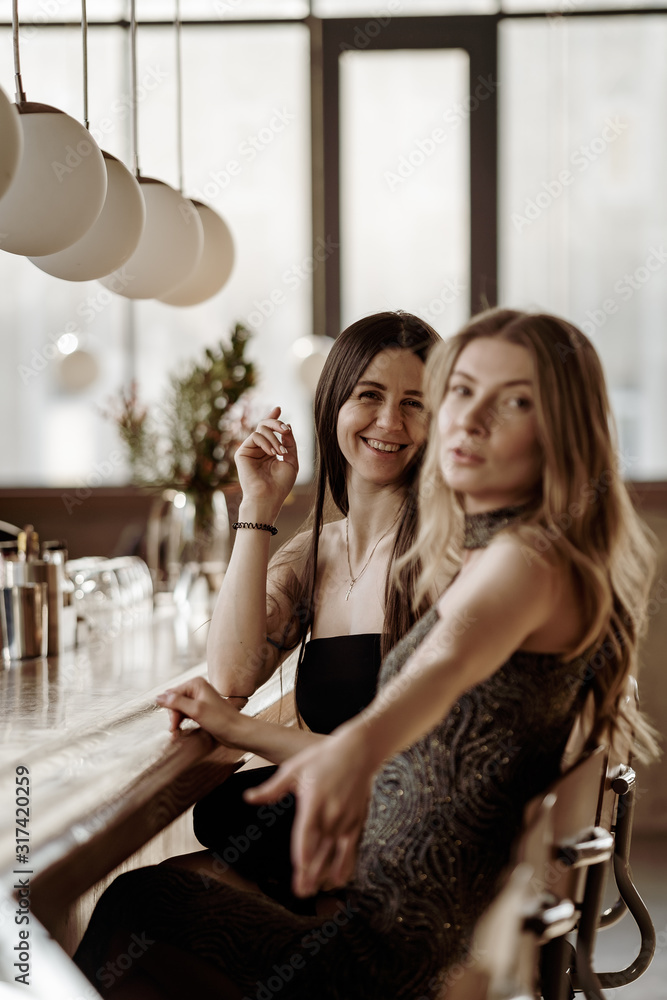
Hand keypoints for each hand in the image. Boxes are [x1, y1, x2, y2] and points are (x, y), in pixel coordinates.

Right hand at [156, 676, 245, 746]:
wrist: (237, 731)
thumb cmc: (221, 720)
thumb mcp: (196, 710)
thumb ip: (176, 702)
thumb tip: (158, 697)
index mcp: (196, 684)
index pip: (172, 694)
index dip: (171, 710)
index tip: (173, 724)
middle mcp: (197, 689)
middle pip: (175, 701)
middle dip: (174, 716)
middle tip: (175, 730)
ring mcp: (199, 699)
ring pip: (179, 709)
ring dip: (176, 721)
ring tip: (177, 733)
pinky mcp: (201, 710)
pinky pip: (185, 714)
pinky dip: (182, 722)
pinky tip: (180, 730)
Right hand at [235, 406, 297, 513]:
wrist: (268, 498)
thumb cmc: (280, 484)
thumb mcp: (291, 461)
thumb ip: (290, 443)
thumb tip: (288, 426)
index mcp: (269, 451)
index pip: (270, 431)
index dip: (273, 419)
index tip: (278, 408)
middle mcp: (258, 449)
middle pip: (265, 426)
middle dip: (277, 424)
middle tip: (286, 430)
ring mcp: (249, 450)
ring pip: (261, 429)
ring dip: (274, 438)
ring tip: (281, 452)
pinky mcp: (242, 452)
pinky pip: (255, 436)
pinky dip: (266, 442)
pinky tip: (272, 453)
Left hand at [245, 726, 374, 896]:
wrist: (358, 752)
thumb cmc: (322, 758)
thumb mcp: (295, 768)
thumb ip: (272, 788)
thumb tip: (249, 798)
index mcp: (314, 800)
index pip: (307, 831)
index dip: (304, 851)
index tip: (299, 868)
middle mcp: (331, 812)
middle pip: (319, 847)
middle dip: (309, 871)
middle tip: (300, 892)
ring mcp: (345, 819)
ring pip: (333, 852)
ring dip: (323, 873)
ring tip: (312, 891)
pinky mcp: (356, 821)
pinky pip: (349, 848)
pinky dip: (344, 865)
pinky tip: (337, 881)